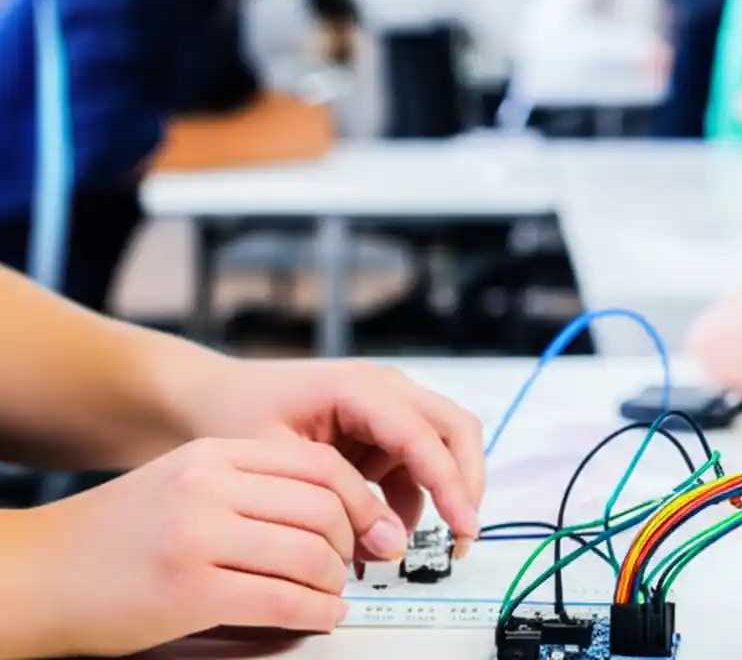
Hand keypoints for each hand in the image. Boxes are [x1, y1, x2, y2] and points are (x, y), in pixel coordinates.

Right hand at [14, 439, 393, 657]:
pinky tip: (319, 616)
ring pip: (310, 554)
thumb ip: (248, 485)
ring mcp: (198, 537)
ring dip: (335, 581)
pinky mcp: (190, 590)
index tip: (374, 522)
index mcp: (212, 455)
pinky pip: (283, 600)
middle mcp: (208, 488)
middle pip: (323, 508)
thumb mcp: (183, 481)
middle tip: (360, 563)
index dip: (359, 498)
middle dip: (354, 542)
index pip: (318, 465)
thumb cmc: (113, 533)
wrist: (36, 571)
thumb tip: (330, 508)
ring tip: (333, 592)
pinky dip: (315, 612)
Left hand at [175, 360, 484, 554]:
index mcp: (358, 387)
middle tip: (461, 538)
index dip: (450, 482)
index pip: (423, 434)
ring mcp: (387, 407)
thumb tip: (392, 545)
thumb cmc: (233, 416)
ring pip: (443, 446)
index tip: (464, 527)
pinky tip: (386, 531)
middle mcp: (385, 389)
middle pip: (455, 429)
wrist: (206, 396)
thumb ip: (338, 501)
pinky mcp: (380, 429)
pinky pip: (415, 464)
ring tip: (413, 543)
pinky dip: (413, 498)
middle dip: (465, 484)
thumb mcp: (279, 462)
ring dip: (442, 493)